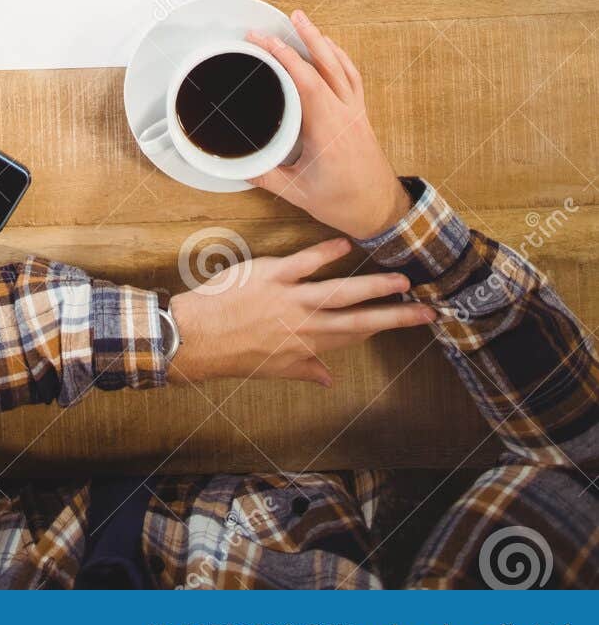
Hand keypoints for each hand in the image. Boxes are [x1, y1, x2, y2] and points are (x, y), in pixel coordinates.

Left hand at [169, 236, 434, 385]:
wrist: (198, 338)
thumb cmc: (236, 353)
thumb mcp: (276, 368)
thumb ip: (306, 370)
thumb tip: (329, 380)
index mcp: (309, 345)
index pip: (357, 335)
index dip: (387, 326)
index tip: (414, 319)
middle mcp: (306, 324)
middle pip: (360, 319)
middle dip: (396, 314)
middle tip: (426, 308)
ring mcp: (291, 299)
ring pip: (341, 292)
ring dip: (373, 285)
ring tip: (401, 279)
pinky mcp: (271, 275)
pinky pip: (304, 262)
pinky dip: (325, 252)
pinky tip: (345, 244)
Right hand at [248, 11, 411, 240]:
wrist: (382, 210)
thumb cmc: (344, 204)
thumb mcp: (297, 193)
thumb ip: (265, 176)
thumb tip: (236, 163)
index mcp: (328, 129)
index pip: (304, 81)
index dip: (283, 56)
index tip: (262, 41)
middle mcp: (345, 114)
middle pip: (325, 64)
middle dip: (302, 37)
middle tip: (285, 18)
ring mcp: (356, 112)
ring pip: (341, 66)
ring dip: (322, 41)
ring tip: (304, 21)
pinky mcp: (361, 114)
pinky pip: (351, 77)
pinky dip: (339, 57)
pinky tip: (329, 48)